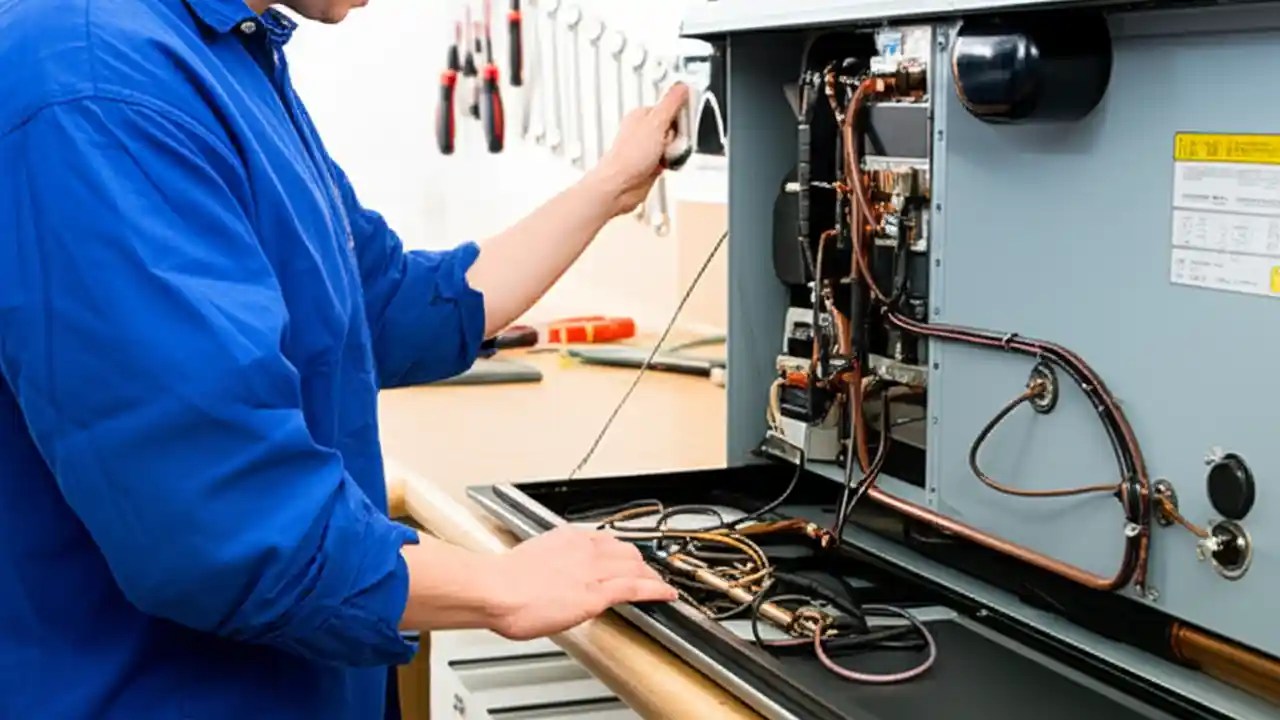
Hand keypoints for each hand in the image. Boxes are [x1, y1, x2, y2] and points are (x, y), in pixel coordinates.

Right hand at [482, 525, 677, 640]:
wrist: (496, 590)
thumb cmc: (502, 581)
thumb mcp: (530, 559)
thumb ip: (547, 564)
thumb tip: (548, 575)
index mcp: (567, 537)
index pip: (605, 540)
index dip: (619, 551)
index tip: (623, 557)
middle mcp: (585, 547)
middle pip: (626, 550)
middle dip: (639, 562)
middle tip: (646, 572)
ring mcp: (593, 569)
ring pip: (635, 567)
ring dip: (650, 575)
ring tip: (659, 583)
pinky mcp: (598, 592)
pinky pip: (637, 587)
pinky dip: (655, 589)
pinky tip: (666, 593)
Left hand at [589, 82, 689, 216]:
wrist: (620, 186)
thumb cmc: (628, 156)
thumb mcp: (656, 123)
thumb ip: (671, 103)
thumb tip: (682, 87)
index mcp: (642, 115)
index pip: (670, 106)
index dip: (680, 115)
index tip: (684, 122)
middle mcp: (644, 130)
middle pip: (674, 127)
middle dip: (678, 136)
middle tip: (671, 142)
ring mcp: (648, 147)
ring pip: (674, 144)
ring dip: (675, 151)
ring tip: (666, 155)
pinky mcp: (652, 163)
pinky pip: (670, 158)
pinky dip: (671, 162)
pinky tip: (666, 165)